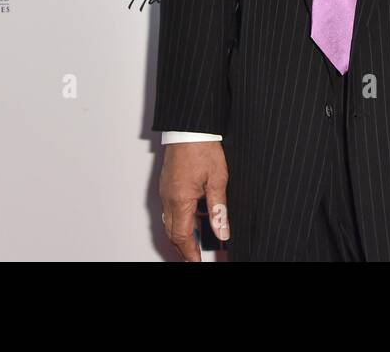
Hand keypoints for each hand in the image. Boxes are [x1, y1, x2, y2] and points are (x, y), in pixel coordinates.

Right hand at [158, 140, 228, 260]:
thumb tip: (222, 232)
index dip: (190, 253)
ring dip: (181, 235)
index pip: (183, 236)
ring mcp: (166, 191)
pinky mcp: (167, 185)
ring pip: (170, 222)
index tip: (197, 262)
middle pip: (172, 233)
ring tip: (196, 243)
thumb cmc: (202, 148)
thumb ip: (219, 209)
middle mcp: (169, 198)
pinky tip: (191, 219)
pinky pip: (170, 210)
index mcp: (180, 199)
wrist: (189, 128)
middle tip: (195, 258)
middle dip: (184, 248)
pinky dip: (179, 220)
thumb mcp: (217, 180)